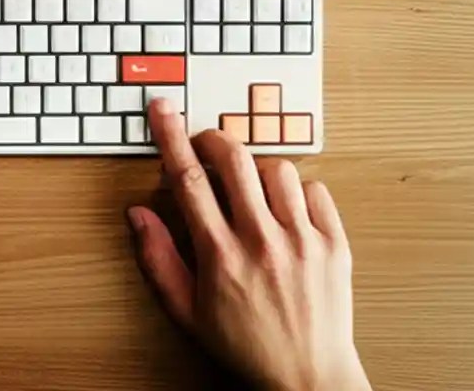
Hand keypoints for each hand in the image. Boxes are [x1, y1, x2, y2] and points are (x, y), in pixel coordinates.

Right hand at [128, 99, 369, 390]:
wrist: (307, 377)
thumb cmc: (244, 346)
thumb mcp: (186, 311)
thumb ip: (158, 258)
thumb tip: (138, 214)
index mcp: (221, 255)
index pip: (189, 179)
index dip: (171, 137)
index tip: (163, 110)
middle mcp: (262, 241)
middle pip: (234, 159)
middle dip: (212, 139)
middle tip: (205, 145)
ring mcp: (303, 240)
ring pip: (276, 169)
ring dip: (256, 170)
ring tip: (249, 190)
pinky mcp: (334, 243)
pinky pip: (315, 189)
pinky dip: (297, 191)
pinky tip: (285, 210)